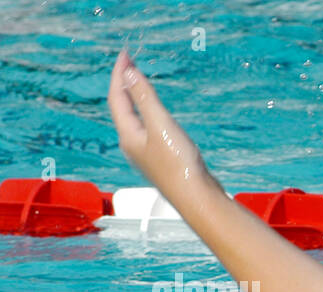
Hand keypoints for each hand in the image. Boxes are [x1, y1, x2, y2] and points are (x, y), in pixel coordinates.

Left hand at [108, 49, 213, 200]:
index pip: (117, 97)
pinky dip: (147, 113)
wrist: (197, 199)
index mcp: (129, 135)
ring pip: (134, 120)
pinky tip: (155, 116)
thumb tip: (129, 74)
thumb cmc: (179, 165)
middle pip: (122, 108)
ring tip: (138, 84)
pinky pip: (147, 129)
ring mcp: (146, 154)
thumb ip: (144, 98)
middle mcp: (133, 145)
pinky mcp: (161, 160)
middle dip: (124, 84)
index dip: (120, 74)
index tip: (126, 54)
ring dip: (134, 99)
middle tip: (130, 64)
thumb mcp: (161, 125)